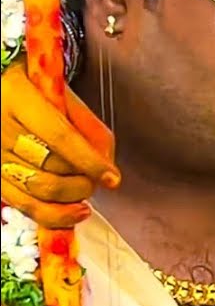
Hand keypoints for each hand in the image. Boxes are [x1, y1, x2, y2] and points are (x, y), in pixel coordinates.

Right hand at [1, 58, 118, 227]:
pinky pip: (24, 205)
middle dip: (83, 181)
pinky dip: (54, 215)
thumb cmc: (35, 90)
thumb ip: (88, 125)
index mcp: (19, 100)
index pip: (60, 138)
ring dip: (72, 197)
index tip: (112, 178)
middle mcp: (1, 130)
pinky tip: (75, 212)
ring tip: (86, 189)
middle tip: (99, 178)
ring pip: (38, 190)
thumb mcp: (62, 95)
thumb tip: (106, 162)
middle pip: (50, 168)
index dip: (89, 161)